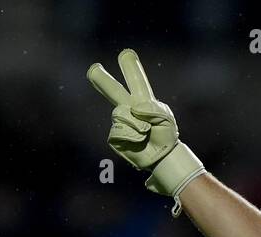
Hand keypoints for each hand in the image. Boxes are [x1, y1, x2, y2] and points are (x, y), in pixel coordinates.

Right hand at [87, 49, 204, 207]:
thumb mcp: (166, 119)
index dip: (131, 69)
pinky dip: (131, 135)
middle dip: (102, 80)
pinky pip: (120, 130)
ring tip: (146, 133)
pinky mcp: (115, 136)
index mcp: (142, 100)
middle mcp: (129, 108)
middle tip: (94, 69)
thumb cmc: (165, 136)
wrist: (162, 157)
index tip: (126, 55)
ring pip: (121, 114)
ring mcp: (120, 122)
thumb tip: (133, 108)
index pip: (136, 81)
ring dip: (136, 124)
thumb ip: (152, 109)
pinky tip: (139, 140)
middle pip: (113, 91)